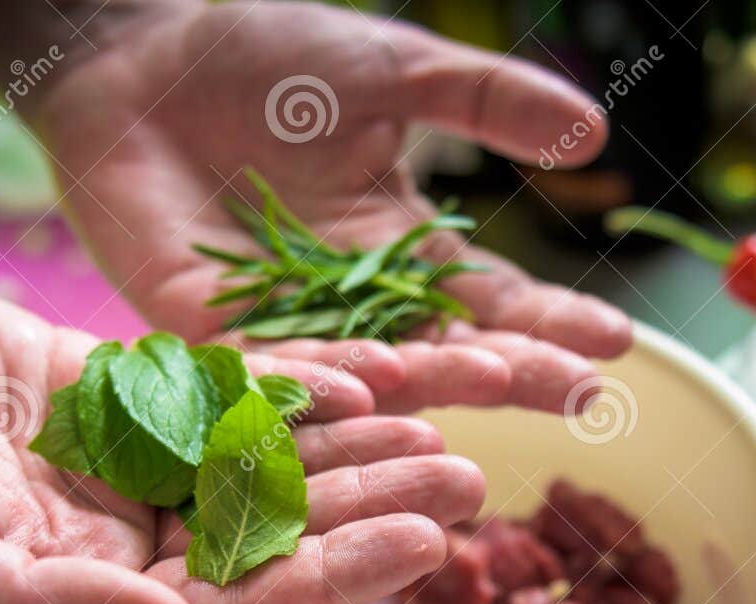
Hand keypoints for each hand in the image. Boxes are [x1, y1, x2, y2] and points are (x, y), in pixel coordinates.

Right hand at [0, 262, 483, 603]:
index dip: (331, 578)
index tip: (423, 547)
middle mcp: (119, 548)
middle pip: (271, 537)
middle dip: (370, 511)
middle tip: (469, 482)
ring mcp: (124, 475)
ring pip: (262, 469)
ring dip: (353, 452)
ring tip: (446, 429)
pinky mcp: (117, 403)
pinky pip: (222, 399)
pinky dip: (291, 388)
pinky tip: (365, 380)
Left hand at [27, 0, 633, 412]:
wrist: (138, 56)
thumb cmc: (266, 57)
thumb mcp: (392, 72)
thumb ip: (484, 104)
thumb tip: (594, 131)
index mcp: (401, 249)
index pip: (491, 301)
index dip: (551, 323)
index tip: (617, 344)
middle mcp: (353, 305)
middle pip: (446, 352)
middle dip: (518, 370)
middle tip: (586, 395)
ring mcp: (284, 328)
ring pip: (370, 371)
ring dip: (436, 380)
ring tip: (503, 383)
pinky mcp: (209, 335)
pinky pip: (271, 369)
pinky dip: (322, 379)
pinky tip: (378, 386)